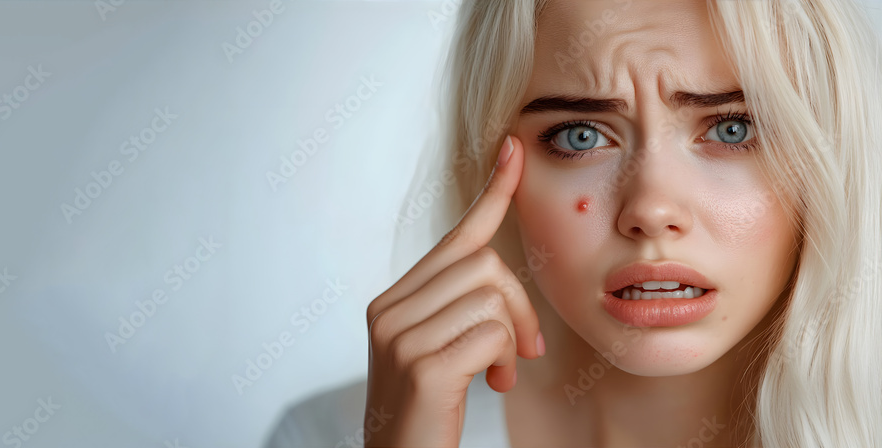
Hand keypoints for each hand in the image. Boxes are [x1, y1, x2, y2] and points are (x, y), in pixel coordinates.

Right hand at [363, 135, 543, 446]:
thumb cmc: (425, 412)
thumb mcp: (439, 352)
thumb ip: (460, 312)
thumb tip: (504, 290)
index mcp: (392, 302)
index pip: (453, 239)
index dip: (491, 196)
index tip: (513, 151)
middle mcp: (388, 310)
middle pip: (483, 265)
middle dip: (520, 307)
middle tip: (525, 352)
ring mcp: (399, 336)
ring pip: (491, 296)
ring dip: (512, 338)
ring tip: (500, 373)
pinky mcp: (421, 365)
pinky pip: (491, 333)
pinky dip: (503, 359)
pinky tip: (491, 385)